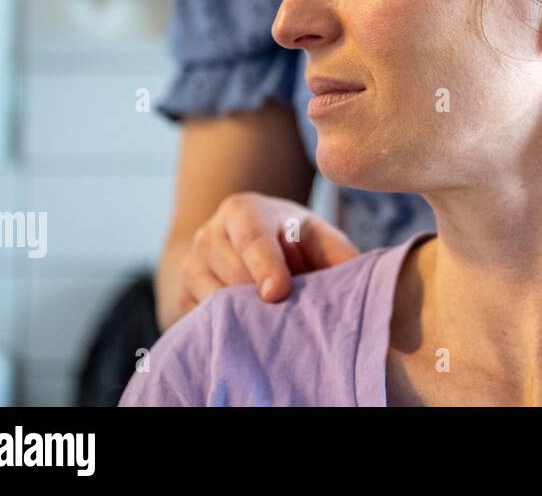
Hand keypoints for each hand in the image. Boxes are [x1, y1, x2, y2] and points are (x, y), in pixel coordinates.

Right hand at [176, 192, 359, 316]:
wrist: (251, 246)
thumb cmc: (295, 240)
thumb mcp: (320, 239)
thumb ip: (340, 255)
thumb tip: (360, 281)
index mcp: (243, 209)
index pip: (251, 239)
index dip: (265, 267)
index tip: (278, 294)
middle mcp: (208, 233)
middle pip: (231, 275)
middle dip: (261, 298)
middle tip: (290, 314)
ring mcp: (190, 265)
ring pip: (213, 301)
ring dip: (245, 316)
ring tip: (275, 322)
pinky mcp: (182, 296)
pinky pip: (201, 320)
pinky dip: (227, 330)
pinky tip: (252, 332)